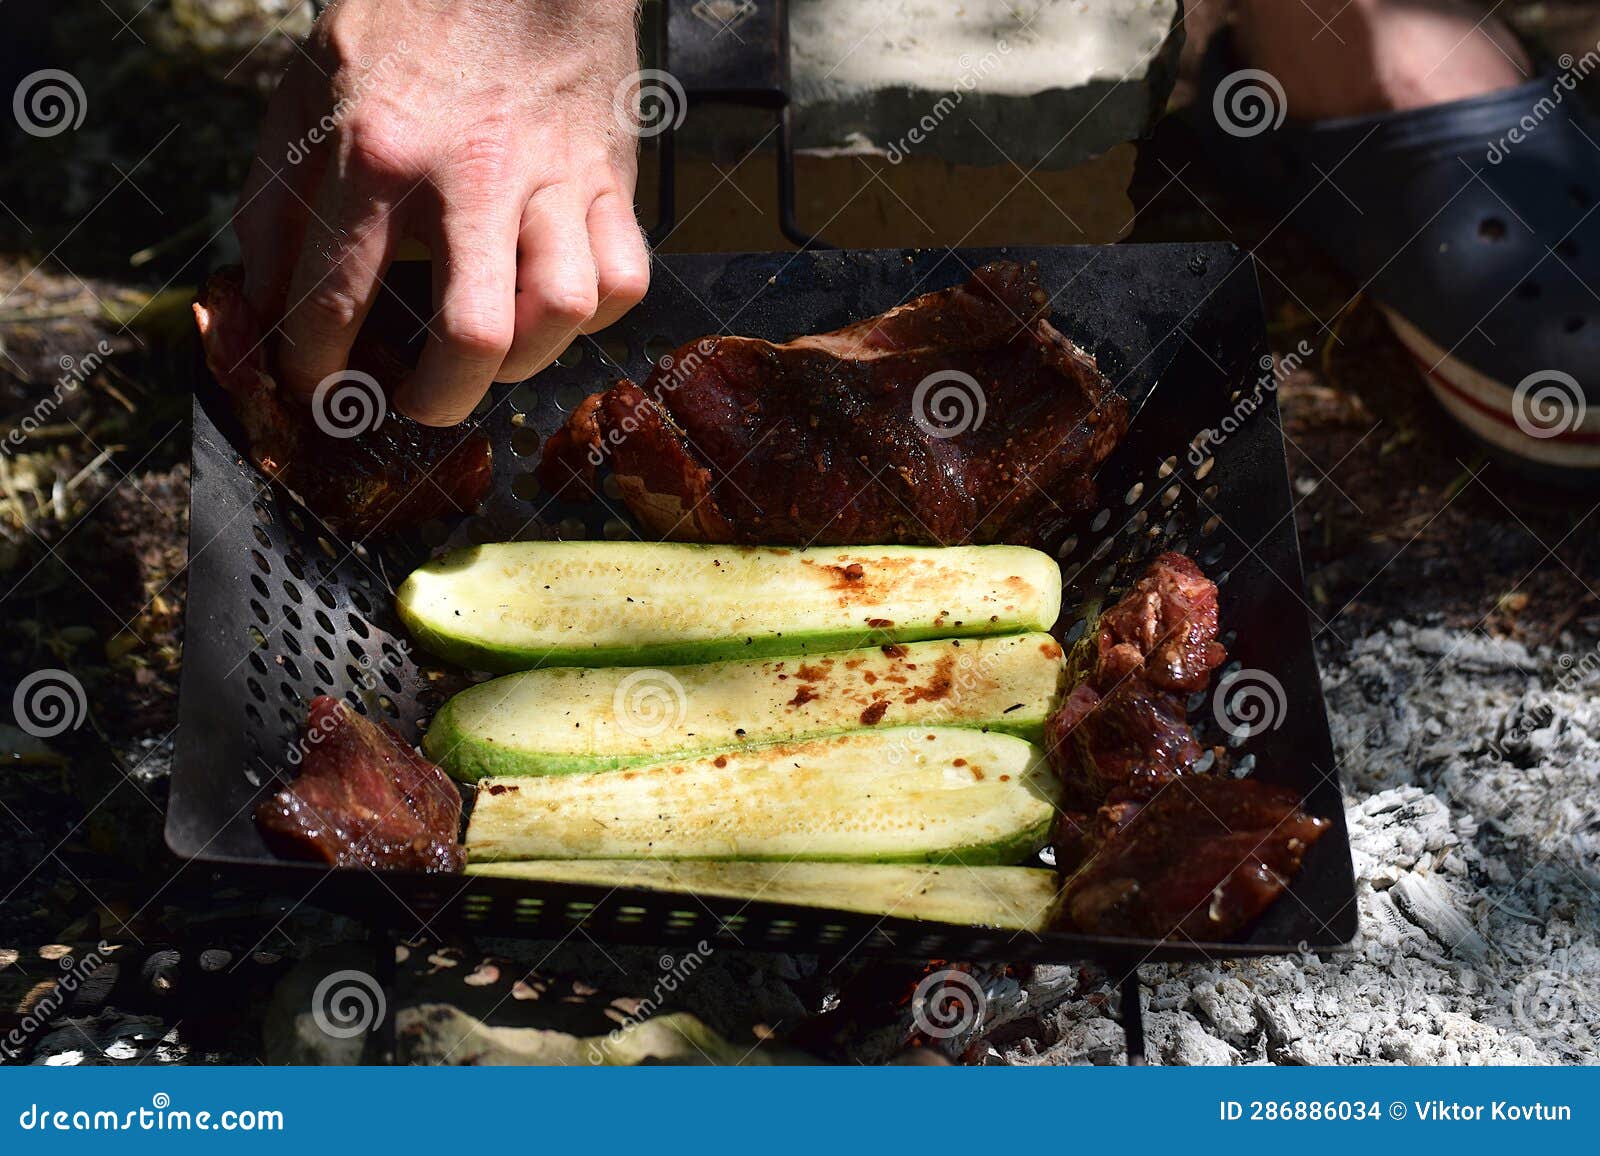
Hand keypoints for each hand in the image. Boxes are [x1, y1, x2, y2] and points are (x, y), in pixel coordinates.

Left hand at [234, 0, 648, 425]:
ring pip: (564, 313)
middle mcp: (468, 175)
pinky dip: (593, 315)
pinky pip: (624, 280)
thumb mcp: (304, 97)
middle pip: (473, 339)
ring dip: (524, 359)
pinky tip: (553, 303)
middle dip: (438, 401)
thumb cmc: (402, 30)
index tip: (318, 385)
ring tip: (491, 353)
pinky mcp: (609, 178)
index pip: (334, 303)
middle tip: (418, 402)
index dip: (314, 370)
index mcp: (374, 152)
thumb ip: (273, 209)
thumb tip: (258, 312)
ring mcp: (551, 178)